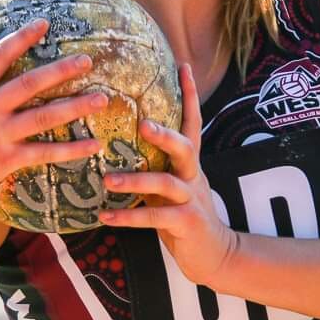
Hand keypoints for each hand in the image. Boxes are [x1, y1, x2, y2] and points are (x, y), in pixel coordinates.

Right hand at [0, 21, 108, 204]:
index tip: (44, 23)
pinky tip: (94, 145)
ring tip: (102, 99)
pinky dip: (69, 150)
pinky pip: (43, 153)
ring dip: (74, 107)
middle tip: (88, 59)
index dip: (20, 38)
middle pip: (28, 85)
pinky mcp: (7, 160)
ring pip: (42, 117)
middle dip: (60, 70)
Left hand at [97, 64, 235, 288]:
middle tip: (142, 124)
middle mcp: (193, 175)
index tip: (183, 66)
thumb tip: (122, 144)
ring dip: (135, 181)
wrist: (214, 253)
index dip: (190, 95)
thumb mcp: (173, 184)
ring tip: (108, 181)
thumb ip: (157, 164)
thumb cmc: (184, 215)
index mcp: (190, 163)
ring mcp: (191, 199)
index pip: (193, 122)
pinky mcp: (186, 223)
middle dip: (164, 135)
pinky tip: (105, 217)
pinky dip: (128, 217)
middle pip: (185, 146)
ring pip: (166, 183)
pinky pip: (155, 217)